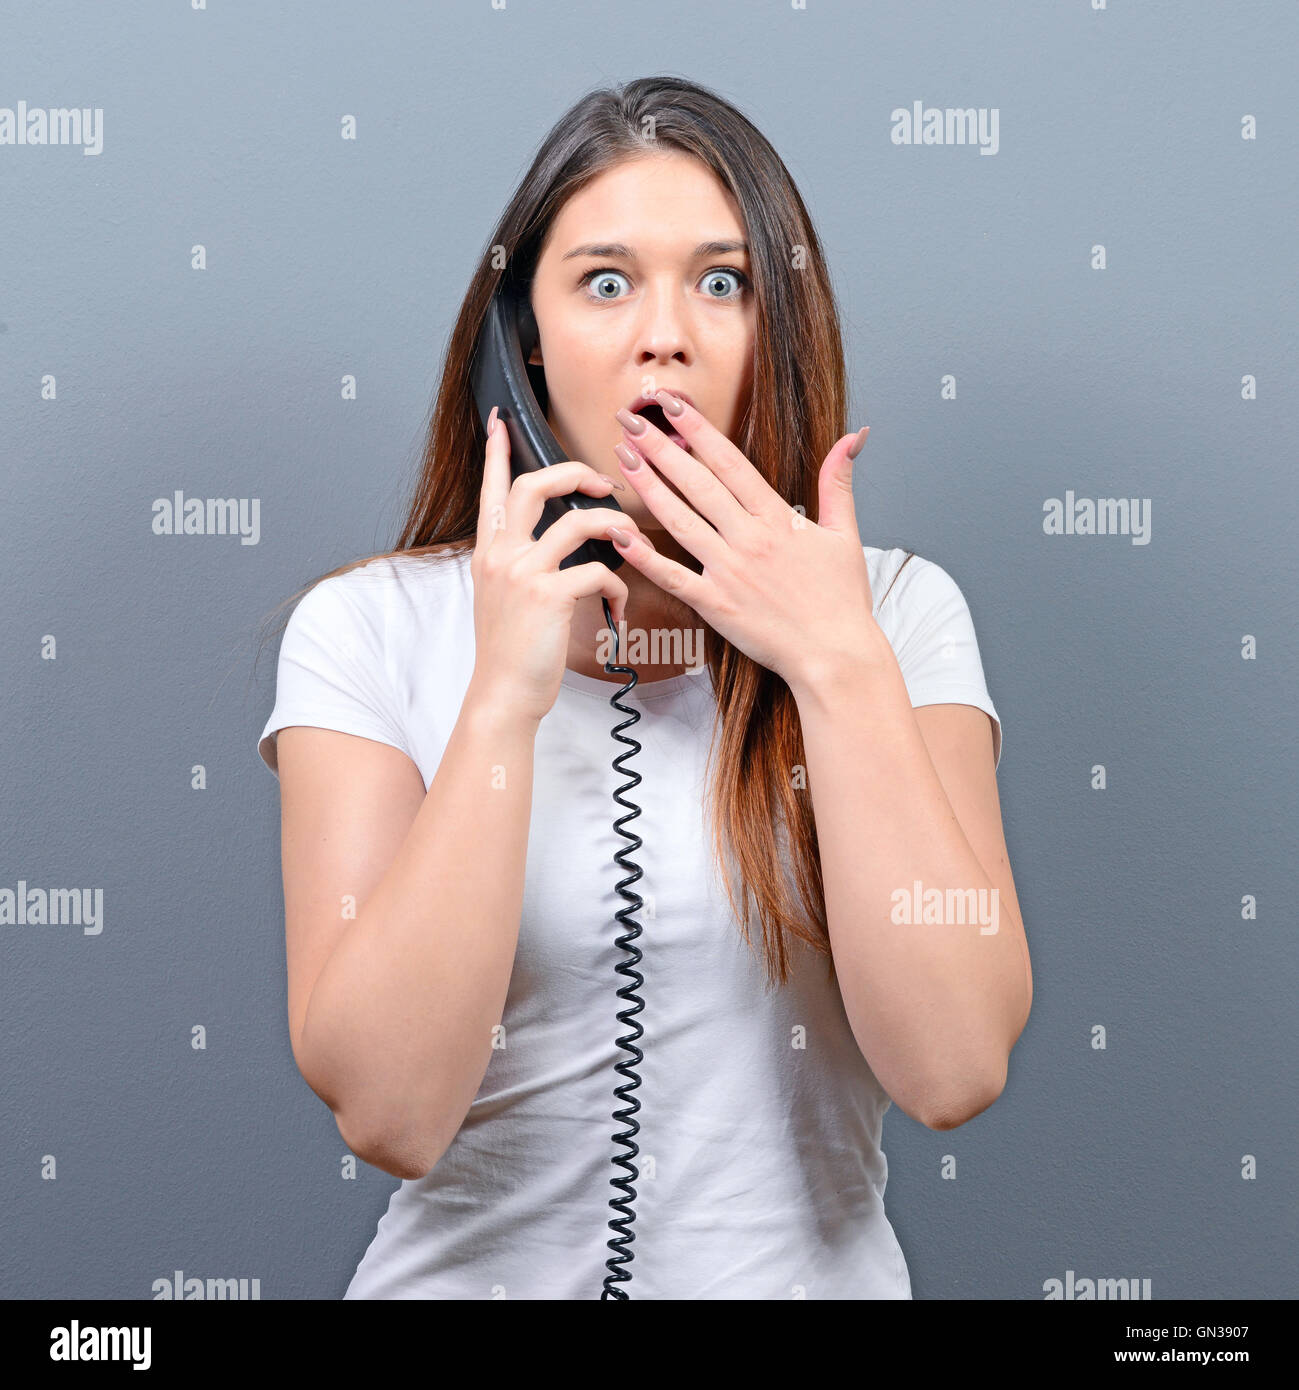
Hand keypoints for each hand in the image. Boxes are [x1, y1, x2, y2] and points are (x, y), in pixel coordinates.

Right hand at [469, 409, 632, 724]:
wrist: (503, 695)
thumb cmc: (513, 652)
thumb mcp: (503, 597)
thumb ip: (520, 563)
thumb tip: (556, 540)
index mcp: (489, 552)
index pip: (492, 490)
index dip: (496, 453)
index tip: (501, 422)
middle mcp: (500, 555)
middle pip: (534, 485)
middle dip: (575, 473)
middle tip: (603, 483)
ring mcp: (522, 573)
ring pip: (578, 521)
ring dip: (615, 527)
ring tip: (629, 541)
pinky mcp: (549, 595)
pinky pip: (600, 569)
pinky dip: (618, 586)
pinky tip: (618, 608)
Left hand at [610, 390, 878, 691]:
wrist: (836, 656)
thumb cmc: (841, 601)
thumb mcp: (846, 533)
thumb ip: (838, 481)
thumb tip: (854, 435)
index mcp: (778, 518)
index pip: (730, 463)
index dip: (698, 430)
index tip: (671, 405)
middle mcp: (749, 540)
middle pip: (697, 483)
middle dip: (659, 447)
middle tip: (628, 419)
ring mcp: (729, 572)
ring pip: (679, 521)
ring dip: (647, 487)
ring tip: (620, 458)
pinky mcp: (715, 606)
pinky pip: (673, 577)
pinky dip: (645, 557)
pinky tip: (621, 534)